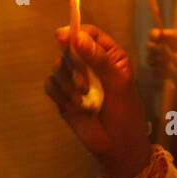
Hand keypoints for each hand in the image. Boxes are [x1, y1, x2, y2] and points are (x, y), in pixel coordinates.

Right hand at [45, 25, 151, 177]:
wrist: (116, 145)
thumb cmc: (125, 112)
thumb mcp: (118, 83)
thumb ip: (99, 60)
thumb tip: (77, 38)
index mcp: (110, 56)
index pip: (90, 34)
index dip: (76, 32)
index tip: (62, 36)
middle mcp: (91, 64)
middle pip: (69, 48)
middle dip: (72, 65)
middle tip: (84, 84)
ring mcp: (76, 80)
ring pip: (57, 67)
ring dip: (67, 84)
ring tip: (82, 99)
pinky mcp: (63, 96)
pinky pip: (50, 85)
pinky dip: (60, 95)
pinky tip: (74, 106)